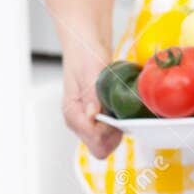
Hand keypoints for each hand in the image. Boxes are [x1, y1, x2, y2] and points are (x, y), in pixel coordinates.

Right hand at [62, 42, 121, 158]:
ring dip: (119, 130)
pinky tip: (121, 108)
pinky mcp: (98, 118)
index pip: (94, 139)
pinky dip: (120, 125)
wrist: (86, 46)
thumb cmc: (85, 56)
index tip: (114, 113)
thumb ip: (92, 96)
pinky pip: (111, 133)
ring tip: (120, 107)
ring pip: (107, 143)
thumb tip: (93, 115)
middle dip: (115, 134)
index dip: (109, 130)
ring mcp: (88, 121)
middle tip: (119, 111)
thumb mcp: (90, 73)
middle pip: (100, 147)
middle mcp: (79, 122)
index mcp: (72, 114)